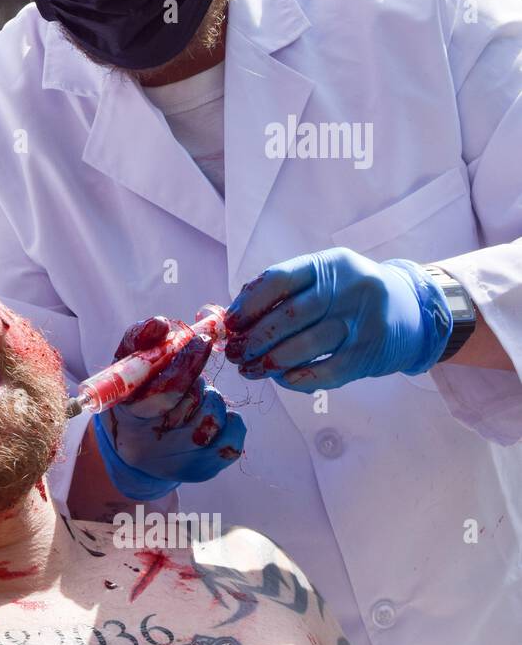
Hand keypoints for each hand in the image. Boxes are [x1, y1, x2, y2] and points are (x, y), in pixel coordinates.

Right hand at [93, 317, 246, 501]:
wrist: (136, 448)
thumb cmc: (134, 397)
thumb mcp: (127, 366)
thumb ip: (140, 340)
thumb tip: (161, 323)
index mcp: (132, 416)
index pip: (168, 391)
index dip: (188, 364)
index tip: (201, 341)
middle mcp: (155, 444)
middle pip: (193, 400)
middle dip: (195, 378)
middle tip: (187, 372)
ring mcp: (182, 460)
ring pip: (214, 416)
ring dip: (210, 398)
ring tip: (193, 398)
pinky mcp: (205, 468)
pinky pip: (233, 438)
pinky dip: (229, 420)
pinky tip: (211, 415)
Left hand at [226, 248, 452, 391]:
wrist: (412, 310)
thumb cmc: (349, 295)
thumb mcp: (323, 279)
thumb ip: (283, 292)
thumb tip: (233, 317)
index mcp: (329, 264)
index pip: (279, 280)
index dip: (248, 304)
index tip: (230, 323)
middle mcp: (347, 289)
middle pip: (288, 317)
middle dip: (254, 339)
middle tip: (235, 353)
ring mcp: (361, 322)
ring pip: (304, 346)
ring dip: (269, 362)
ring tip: (249, 369)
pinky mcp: (369, 353)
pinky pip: (327, 371)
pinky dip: (298, 378)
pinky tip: (281, 379)